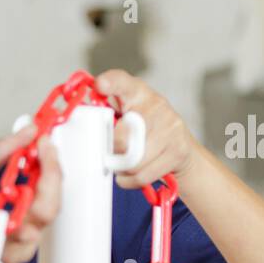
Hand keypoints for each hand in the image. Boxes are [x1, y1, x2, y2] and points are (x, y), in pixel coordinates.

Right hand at [0, 123, 61, 262]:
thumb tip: (22, 134)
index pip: (42, 201)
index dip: (49, 167)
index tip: (43, 143)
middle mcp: (16, 245)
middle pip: (51, 205)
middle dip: (49, 170)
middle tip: (40, 148)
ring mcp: (22, 251)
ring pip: (47, 211)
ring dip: (43, 182)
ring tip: (29, 162)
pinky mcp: (24, 251)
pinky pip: (39, 219)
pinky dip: (36, 195)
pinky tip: (23, 183)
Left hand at [95, 69, 204, 189]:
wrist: (181, 147)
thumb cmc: (145, 131)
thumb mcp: (126, 116)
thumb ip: (107, 118)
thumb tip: (83, 129)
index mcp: (137, 93)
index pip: (123, 82)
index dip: (111, 83)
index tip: (101, 85)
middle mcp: (156, 105)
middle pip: (120, 138)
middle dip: (111, 152)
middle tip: (111, 154)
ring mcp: (171, 127)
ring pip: (132, 160)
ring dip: (122, 168)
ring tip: (124, 163)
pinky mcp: (178, 150)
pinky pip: (143, 174)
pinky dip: (131, 180)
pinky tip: (130, 174)